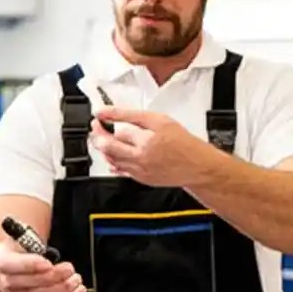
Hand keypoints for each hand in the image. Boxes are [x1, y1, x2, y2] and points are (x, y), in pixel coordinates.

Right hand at [0, 240, 85, 291]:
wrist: (4, 276)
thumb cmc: (14, 255)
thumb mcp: (15, 240)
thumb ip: (26, 236)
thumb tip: (34, 235)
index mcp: (4, 264)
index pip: (14, 266)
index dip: (31, 265)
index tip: (47, 263)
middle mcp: (11, 283)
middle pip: (33, 283)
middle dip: (54, 276)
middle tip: (68, 268)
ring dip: (63, 288)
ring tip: (76, 278)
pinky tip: (79, 290)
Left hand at [91, 107, 217, 187]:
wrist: (196, 166)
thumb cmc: (182, 142)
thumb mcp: (159, 120)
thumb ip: (132, 115)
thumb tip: (110, 112)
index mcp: (146, 141)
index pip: (117, 130)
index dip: (105, 121)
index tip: (98, 116)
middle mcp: (140, 157)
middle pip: (108, 147)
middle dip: (98, 136)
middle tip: (96, 127)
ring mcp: (139, 170)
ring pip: (112, 159)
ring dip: (104, 148)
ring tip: (103, 138)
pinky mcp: (141, 179)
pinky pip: (120, 170)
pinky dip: (113, 161)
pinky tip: (113, 155)